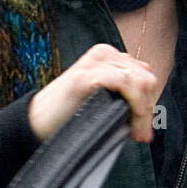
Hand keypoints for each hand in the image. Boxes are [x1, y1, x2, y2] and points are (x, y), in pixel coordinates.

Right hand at [27, 43, 159, 143]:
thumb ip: (125, 96)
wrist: (36, 123)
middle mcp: (105, 54)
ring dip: (143, 110)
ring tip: (136, 132)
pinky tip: (130, 121)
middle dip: (148, 108)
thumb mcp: (104, 100)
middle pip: (146, 77)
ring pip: (140, 80)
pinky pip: (125, 82)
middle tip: (142, 133)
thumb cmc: (70, 115)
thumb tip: (150, 111)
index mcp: (110, 57)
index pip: (145, 74)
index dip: (149, 101)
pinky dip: (134, 103)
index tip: (144, 128)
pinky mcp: (87, 74)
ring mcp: (95, 62)